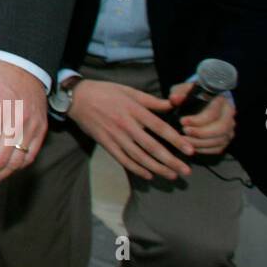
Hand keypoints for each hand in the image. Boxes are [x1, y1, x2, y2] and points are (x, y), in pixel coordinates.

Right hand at [69, 80, 193, 178]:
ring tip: (171, 175)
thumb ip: (151, 100)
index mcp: (134, 110)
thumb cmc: (105, 92)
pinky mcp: (105, 144)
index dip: (176, 140)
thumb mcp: (129, 91)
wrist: (77, 98)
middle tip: (185, 171)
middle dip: (170, 161)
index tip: (190, 150)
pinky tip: (148, 175)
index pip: (159, 128)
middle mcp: (126, 125)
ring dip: (157, 168)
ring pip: (139, 157)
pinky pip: (123, 160)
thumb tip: (172, 104)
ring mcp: (115, 136)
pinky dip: (136, 169)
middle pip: (152, 147)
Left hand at [168, 82, 235, 154]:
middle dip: (201, 133)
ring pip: (220, 140)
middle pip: (220, 128)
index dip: (197, 120)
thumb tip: (174, 99)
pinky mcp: (225, 138)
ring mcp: (229, 127)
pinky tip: (191, 146)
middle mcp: (228, 114)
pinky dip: (204, 149)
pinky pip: (218, 148)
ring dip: (200, 143)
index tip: (182, 122)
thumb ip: (179, 94)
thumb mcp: (183, 90)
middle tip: (184, 132)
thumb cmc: (190, 95)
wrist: (200, 101)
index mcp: (220, 100)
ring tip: (184, 141)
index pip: (213, 113)